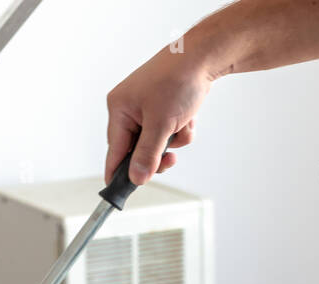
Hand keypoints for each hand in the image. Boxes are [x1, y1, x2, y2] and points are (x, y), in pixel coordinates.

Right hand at [105, 45, 210, 184]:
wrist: (204, 56)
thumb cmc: (178, 80)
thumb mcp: (161, 124)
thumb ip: (147, 155)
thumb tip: (136, 178)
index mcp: (119, 109)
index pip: (114, 151)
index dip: (117, 173)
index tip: (117, 193)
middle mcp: (128, 108)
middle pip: (136, 149)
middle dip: (158, 153)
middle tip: (171, 158)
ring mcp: (145, 107)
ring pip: (155, 141)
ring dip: (173, 140)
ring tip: (183, 127)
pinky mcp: (162, 106)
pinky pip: (168, 131)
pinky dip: (180, 130)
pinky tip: (188, 119)